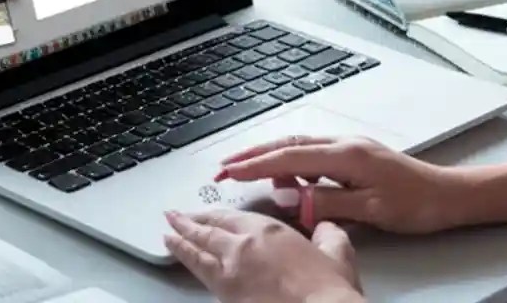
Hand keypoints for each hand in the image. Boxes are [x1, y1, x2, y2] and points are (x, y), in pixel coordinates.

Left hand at [165, 210, 363, 302]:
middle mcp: (243, 246)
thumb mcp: (338, 253)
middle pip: (208, 231)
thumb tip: (327, 228)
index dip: (213, 214)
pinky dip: (187, 262)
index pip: (231, 217)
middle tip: (173, 217)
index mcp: (268, 231)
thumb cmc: (328, 289)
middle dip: (188, 223)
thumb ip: (328, 236)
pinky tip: (183, 261)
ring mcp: (231, 272)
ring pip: (198, 252)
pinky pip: (201, 275)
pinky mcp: (225, 296)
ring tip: (167, 235)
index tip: (203, 212)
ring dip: (180, 242)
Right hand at [218, 136, 467, 233]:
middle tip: (224, 169)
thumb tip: (288, 197)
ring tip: (244, 170)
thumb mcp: (369, 210)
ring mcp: (350, 147)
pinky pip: (312, 153)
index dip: (254, 166)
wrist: (449, 194)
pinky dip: (290, 161)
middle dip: (252, 156)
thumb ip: (325, 202)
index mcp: (345, 155)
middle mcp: (344, 144)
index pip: (288, 159)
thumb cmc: (416, 203)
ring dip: (269, 156)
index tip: (228, 173)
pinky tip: (285, 175)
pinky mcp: (355, 154)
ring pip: (298, 147)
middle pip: (287, 145)